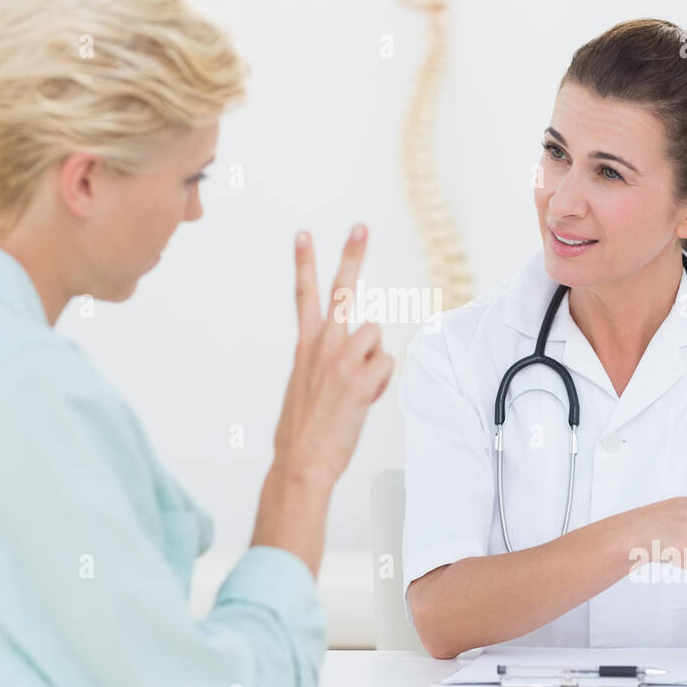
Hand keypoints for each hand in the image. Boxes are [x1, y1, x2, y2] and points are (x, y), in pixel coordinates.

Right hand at [270, 224, 394, 490]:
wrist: (300, 459)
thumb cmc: (305, 428)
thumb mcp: (306, 385)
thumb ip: (326, 360)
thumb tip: (357, 353)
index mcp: (305, 345)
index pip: (304, 295)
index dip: (305, 262)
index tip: (304, 234)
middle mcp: (322, 344)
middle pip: (342, 290)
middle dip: (351, 255)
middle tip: (360, 227)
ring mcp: (340, 358)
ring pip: (376, 335)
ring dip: (375, 362)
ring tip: (358, 388)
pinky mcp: (358, 377)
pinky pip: (386, 365)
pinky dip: (381, 384)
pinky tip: (363, 400)